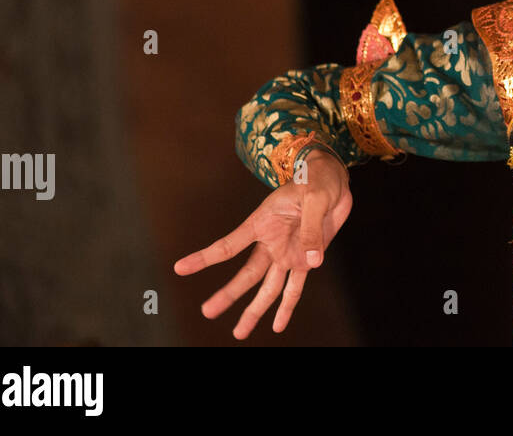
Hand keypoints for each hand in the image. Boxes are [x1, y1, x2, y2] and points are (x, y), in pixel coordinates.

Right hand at [173, 148, 351, 338]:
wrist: (334, 179)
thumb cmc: (318, 180)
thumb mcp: (315, 197)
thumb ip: (312, 229)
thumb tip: (313, 263)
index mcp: (263, 222)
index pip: (229, 245)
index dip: (204, 258)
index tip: (179, 268)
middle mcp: (271, 242)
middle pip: (247, 274)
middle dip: (228, 294)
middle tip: (207, 312)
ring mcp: (287, 253)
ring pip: (267, 287)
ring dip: (254, 310)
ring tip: (239, 333)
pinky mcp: (305, 259)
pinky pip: (295, 287)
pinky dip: (288, 306)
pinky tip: (277, 325)